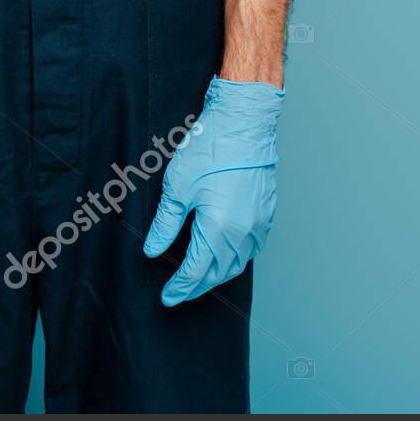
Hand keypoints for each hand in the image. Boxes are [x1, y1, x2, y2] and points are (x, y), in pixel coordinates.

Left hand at [143, 75, 283, 306]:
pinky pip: (251, 248)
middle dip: (198, 285)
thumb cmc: (211, 149)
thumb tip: (153, 249)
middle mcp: (243, 233)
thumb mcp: (177, 186)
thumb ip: (165, 224)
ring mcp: (258, 224)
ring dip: (217, 274)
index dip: (180, 287)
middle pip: (219, 273)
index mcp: (219, 229)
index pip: (197, 271)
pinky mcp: (266, 213)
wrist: (244, 123)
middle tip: (180, 290)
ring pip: (238, 263)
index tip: (167, 297)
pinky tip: (225, 254)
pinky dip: (235, 257)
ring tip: (199, 277)